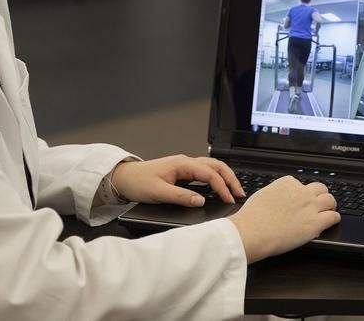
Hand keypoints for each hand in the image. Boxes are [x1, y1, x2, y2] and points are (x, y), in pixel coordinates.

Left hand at [109, 155, 244, 205]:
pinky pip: (204, 172)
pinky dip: (216, 179)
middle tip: (240, 193)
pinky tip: (218, 189)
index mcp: (182, 164)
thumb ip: (181, 197)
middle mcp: (185, 162)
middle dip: (230, 178)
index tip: (229, 200)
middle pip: (216, 165)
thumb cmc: (138, 183)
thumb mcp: (158, 193)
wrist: (123, 178)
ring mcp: (184, 166)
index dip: (222, 187)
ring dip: (224, 177)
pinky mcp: (182, 172)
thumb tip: (201, 201)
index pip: (209, 173)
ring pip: (212, 167)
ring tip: (234, 191)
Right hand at [226, 176, 339, 262]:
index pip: (301, 184)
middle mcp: (301, 192)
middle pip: (320, 189)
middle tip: (318, 204)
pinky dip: (334, 218)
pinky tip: (331, 221)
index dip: (302, 194)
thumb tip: (280, 199)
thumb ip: (276, 194)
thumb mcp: (262, 195)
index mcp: (287, 183)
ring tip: (328, 212)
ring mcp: (310, 207)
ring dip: (329, 206)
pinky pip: (333, 216)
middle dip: (319, 196)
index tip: (300, 201)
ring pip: (330, 200)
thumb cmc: (252, 217)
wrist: (252, 232)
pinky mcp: (315, 223)